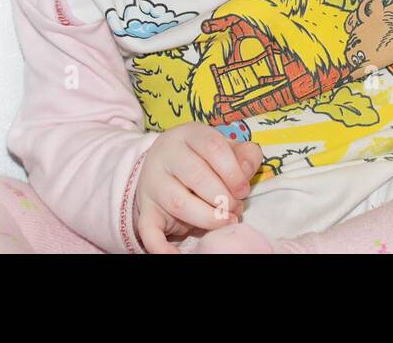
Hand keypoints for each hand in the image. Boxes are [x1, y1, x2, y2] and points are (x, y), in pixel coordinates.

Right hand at [133, 122, 264, 253]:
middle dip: (222, 197)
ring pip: (177, 202)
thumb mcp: (226, 149)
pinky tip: (177, 256)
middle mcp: (166, 155)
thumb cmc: (204, 159)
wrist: (164, 167)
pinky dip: (161, 247)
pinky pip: (148, 230)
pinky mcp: (145, 210)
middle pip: (195, 175)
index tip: (244, 190)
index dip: (233, 171)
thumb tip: (246, 171)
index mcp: (189, 135)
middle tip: (236, 209)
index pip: (212, 147)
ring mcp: (152, 183)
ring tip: (225, 222)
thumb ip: (244, 156)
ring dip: (206, 217)